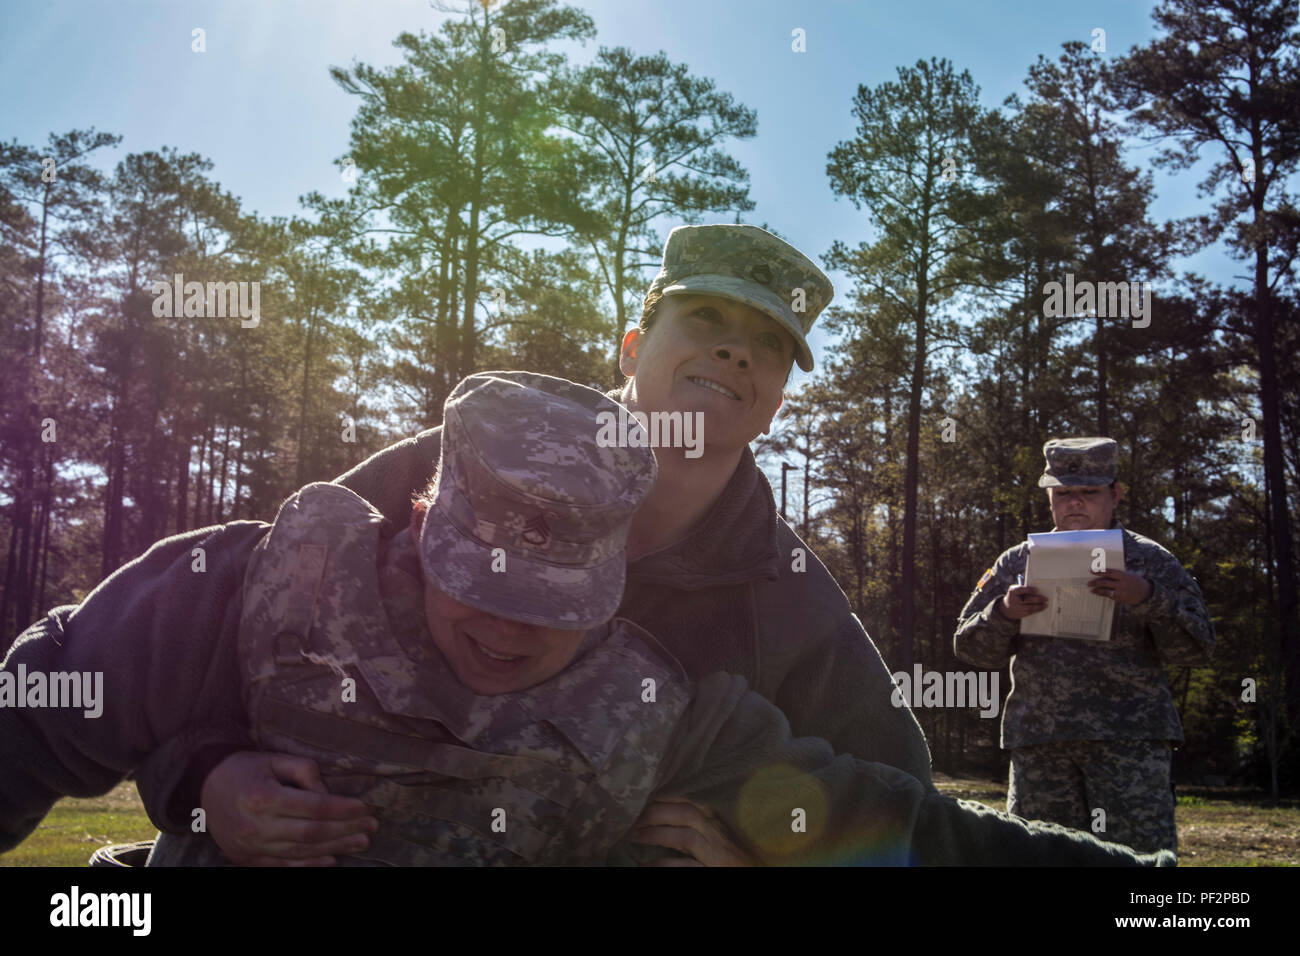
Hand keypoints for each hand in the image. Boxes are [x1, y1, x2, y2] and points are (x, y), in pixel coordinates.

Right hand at [200, 751, 378, 865]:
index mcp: (263, 798)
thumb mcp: (274, 758)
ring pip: (301, 852)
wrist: (204, 788)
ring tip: (361, 842)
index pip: (313, 807)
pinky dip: (311, 865)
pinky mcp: (248, 859)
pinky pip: (284, 866)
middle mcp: (257, 827)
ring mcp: (251, 848)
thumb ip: (304, 771)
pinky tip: (333, 859)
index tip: (365, 808)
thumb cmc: (245, 769)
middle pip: (312, 833)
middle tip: (371, 827)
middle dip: (346, 831)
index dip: (343, 809)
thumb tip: (329, 794)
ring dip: (335, 848)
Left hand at [627, 796, 755, 866]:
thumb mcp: (714, 825)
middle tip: (628, 816)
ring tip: (632, 835)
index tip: (638, 796)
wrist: (754, 865)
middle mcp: (716, 828)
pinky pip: (684, 866)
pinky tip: (645, 865)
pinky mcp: (712, 868)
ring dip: (654, 834)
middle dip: (652, 812)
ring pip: (682, 837)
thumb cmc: (731, 846)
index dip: (660, 796)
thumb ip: (695, 813)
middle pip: (682, 812)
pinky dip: (663, 864)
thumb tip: (660, 805)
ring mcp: (715, 850)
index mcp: (714, 813)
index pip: (685, 798)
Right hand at [999, 584, 1047, 619]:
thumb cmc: (1014, 596)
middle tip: (1046, 599)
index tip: (1038, 589)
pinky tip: (1041, 608)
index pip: (1020, 590)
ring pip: (1029, 607)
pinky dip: (1036, 610)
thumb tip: (1037, 590)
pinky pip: (1029, 612)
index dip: (1029, 590)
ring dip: (1039, 606)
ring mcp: (1016, 608)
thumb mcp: (1016, 590)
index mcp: (1013, 591)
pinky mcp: (1020, 614)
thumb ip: (1024, 589)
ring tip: (1046, 604)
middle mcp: (1013, 600)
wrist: (1006, 608)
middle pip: (1027, 599)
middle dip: (1037, 599)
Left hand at [1088, 570, 1151, 605]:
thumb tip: (1105, 573)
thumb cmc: (1136, 582)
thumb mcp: (1129, 575)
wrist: (1147, 592)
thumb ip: (1118, 575)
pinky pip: (1110, 596)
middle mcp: (1122, 583)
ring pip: (1106, 590)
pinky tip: (1098, 593)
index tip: (1091, 571)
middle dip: (1095, 582)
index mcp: (1123, 575)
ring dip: (1098, 590)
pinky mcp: (1122, 598)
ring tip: (1091, 590)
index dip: (1099, 571)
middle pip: (1105, 582)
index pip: (1109, 572)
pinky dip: (1104, 594)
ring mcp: (1121, 591)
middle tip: (1088, 583)